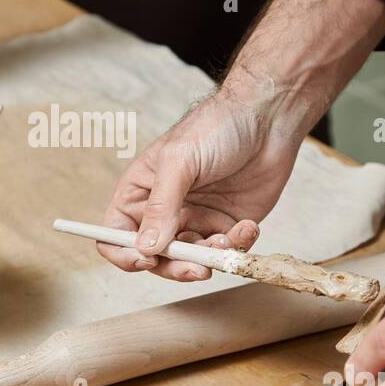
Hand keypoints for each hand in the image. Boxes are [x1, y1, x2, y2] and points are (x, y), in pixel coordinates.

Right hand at [98, 0, 384, 279]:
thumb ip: (161, 206)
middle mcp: (165, 210)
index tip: (145, 259)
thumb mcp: (179, 161)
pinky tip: (247, 226)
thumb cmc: (216, 127)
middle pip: (154, 257)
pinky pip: (225, 252)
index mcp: (141, 191)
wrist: (268, 117)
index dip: (124, 253)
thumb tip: (145, 248)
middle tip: (196, 268)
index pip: (115, 234)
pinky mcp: (227, 225)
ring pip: (191, 261)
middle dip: (174, 266)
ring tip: (225, 239)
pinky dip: (236, 246)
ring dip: (208, 258)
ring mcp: (196, 219)